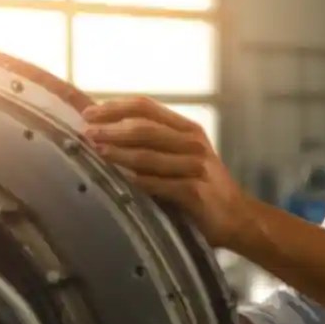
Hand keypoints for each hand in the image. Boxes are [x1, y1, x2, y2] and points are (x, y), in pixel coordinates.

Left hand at [82, 97, 254, 249]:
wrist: (237, 216)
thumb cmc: (200, 185)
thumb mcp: (182, 155)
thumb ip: (153, 142)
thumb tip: (106, 130)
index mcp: (188, 129)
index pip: (146, 107)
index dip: (115, 107)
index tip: (88, 113)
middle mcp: (193, 143)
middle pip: (145, 128)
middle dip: (112, 129)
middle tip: (87, 133)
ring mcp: (196, 167)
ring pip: (149, 156)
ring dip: (119, 154)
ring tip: (96, 152)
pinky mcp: (195, 192)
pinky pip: (159, 185)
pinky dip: (137, 182)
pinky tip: (120, 181)